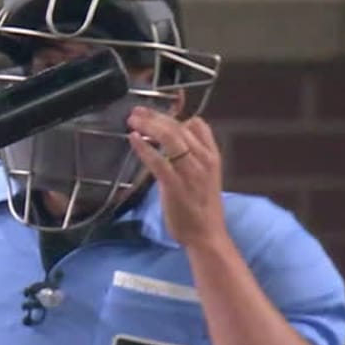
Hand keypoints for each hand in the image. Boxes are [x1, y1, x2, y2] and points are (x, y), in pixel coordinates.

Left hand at [126, 106, 229, 249]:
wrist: (207, 234)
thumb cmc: (201, 208)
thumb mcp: (203, 176)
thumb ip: (190, 158)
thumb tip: (171, 143)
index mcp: (211, 156)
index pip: (197, 124)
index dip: (176, 114)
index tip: (156, 111)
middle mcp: (203, 160)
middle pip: (179, 127)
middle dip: (156, 116)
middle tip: (136, 111)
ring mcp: (190, 172)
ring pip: (170, 139)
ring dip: (149, 126)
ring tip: (132, 120)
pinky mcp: (175, 186)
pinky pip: (158, 161)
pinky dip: (144, 148)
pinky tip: (133, 139)